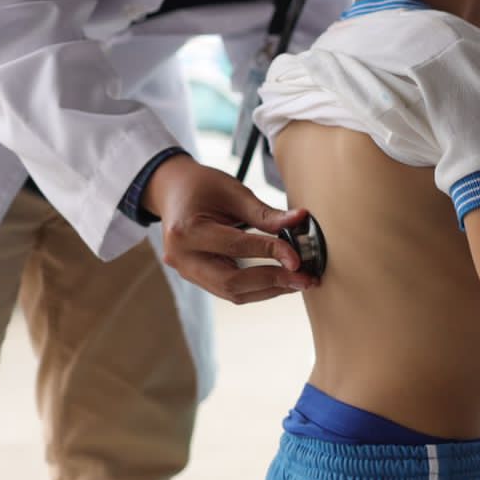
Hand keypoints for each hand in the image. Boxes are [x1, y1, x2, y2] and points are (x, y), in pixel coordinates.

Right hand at [144, 154, 315, 303]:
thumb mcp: (234, 192)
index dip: (271, 253)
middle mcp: (182, 258)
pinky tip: (282, 281)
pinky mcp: (197, 277)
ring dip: (270, 290)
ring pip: (232, 292)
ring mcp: (186, 271)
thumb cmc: (203, 186)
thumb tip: (301, 220)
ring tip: (301, 282)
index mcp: (187, 231)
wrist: (173, 190)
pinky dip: (258, 288)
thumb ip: (265, 213)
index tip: (299, 258)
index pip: (237, 247)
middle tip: (306, 279)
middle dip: (273, 282)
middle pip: (231, 282)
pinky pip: (229, 290)